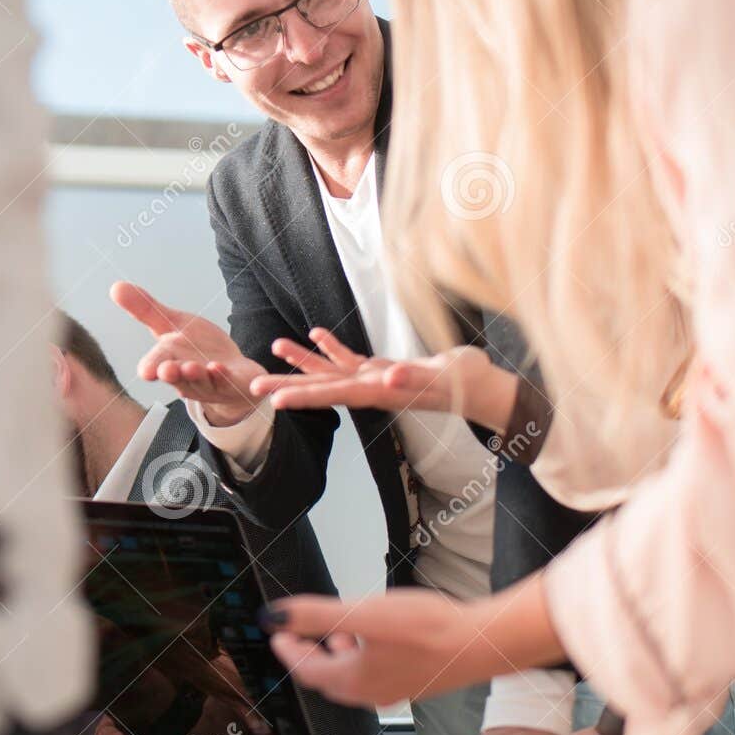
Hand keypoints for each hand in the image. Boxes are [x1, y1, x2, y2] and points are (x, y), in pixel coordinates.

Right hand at [111, 281, 265, 426]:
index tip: (146, 371)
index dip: (152, 368)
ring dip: (209, 377)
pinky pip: (249, 386)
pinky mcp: (245, 384)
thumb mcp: (171, 325)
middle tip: (171, 370)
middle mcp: (192, 378)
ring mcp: (219, 383)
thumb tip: (115, 286)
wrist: (231, 371)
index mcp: (171, 363)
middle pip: (183, 378)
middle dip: (178, 374)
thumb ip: (146, 309)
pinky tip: (249, 380)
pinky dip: (251, 384)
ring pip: (212, 382)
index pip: (157, 366)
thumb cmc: (196, 348)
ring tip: (207, 367)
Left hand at [251, 330, 517, 432]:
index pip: (333, 395)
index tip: (274, 401)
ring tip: (275, 347)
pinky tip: (315, 333)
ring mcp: (375, 380)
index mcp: (378, 394)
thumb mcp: (441, 379)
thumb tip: (389, 378)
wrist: (481, 388)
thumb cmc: (465, 384)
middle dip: (288, 385)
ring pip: (331, 371)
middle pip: (321, 387)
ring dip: (303, 361)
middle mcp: (370, 390)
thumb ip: (415, 378)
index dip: (303, 396)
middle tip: (253, 386)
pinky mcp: (384, 370)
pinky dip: (332, 347)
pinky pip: (351, 358)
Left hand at [266, 589, 492, 707]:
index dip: (288, 649)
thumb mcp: (365, 615)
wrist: (481, 644)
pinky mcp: (414, 680)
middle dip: (309, 654)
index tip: (277, 633)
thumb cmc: (430, 631)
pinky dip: (363, 655)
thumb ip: (317, 614)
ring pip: (352, 676)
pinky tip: (376, 637)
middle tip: (297, 635)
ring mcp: (394, 690)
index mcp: (353, 680)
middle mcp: (371, 692)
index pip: (306, 669)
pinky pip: (376, 672)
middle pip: (327, 677)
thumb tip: (275, 616)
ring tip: (335, 632)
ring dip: (337, 655)